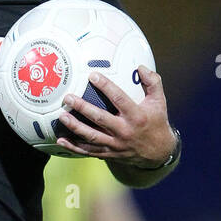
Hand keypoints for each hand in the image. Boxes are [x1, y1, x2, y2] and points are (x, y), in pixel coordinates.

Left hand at [55, 65, 174, 167]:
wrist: (158, 152)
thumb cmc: (156, 121)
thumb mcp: (159, 101)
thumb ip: (153, 82)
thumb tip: (140, 67)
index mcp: (137, 116)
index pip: (119, 98)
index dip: (105, 86)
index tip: (92, 76)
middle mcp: (125, 131)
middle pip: (100, 119)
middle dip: (82, 107)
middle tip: (68, 97)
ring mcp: (116, 145)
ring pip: (92, 137)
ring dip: (75, 127)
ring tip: (62, 116)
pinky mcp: (109, 154)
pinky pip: (89, 152)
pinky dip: (74, 147)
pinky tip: (61, 141)